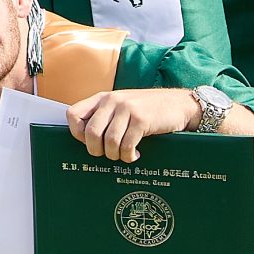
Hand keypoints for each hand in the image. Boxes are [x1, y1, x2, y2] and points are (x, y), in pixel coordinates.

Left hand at [66, 87, 197, 162]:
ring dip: (115, 155)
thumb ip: (104, 116)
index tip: (90, 142)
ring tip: (124, 155)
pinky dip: (129, 155)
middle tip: (108, 154)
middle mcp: (112, 100)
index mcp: (103, 98)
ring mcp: (127, 109)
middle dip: (97, 151)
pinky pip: (126, 145)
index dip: (78, 134)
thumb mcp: (122, 106)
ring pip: (109, 141)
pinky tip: (135, 154)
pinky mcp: (142, 119)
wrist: (179, 104)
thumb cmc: (148, 110)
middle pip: (90, 133)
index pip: (73, 115)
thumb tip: (85, 141)